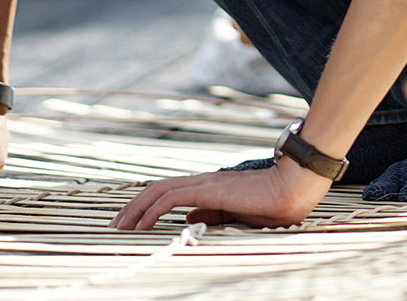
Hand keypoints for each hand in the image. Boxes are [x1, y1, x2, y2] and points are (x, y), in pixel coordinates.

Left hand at [111, 158, 330, 229]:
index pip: (169, 191)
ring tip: (121, 226)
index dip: (147, 204)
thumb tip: (190, 219)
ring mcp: (204, 183)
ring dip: (136, 208)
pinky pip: (171, 198)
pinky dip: (152, 210)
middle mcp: (202, 181)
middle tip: (116, 224)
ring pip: (159, 190)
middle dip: (133, 206)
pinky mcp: (208, 190)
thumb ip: (212, 214)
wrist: (291, 189)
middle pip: (157, 188)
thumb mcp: (235, 212)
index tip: (132, 221)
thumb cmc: (271, 202)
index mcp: (208, 187)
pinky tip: (142, 224)